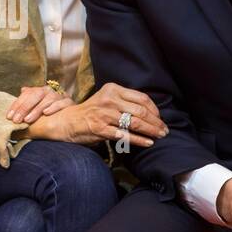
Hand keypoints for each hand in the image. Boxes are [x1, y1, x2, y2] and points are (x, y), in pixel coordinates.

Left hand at [5, 85, 72, 124]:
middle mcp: (50, 91)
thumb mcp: (36, 108)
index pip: (27, 94)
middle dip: (24, 107)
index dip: (17, 105)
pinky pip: (63, 102)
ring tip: (28, 120)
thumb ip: (28, 102)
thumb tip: (22, 90)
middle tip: (16, 120)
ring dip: (37, 109)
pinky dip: (54, 107)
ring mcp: (61, 96)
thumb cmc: (50, 114)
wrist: (72, 119)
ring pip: (49, 98)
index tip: (9, 117)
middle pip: (37, 94)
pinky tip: (46, 113)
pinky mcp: (70, 103)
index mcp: (41, 91)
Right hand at [25, 82, 166, 145]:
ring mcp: (104, 114)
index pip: (141, 98)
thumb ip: (124, 101)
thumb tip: (150, 112)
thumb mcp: (106, 100)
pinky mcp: (100, 128)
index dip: (154, 109)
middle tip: (164, 130)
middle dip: (155, 122)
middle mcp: (108, 99)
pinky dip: (138, 140)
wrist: (66, 121)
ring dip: (150, 131)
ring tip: (160, 136)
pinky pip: (124, 135)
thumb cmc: (90, 112)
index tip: (160, 118)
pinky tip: (148, 143)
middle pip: (140, 111)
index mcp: (112, 89)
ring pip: (134, 122)